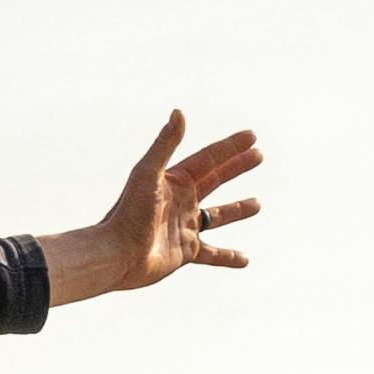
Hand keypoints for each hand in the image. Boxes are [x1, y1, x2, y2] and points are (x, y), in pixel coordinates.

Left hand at [43, 109, 263, 306]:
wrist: (115, 255)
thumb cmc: (128, 214)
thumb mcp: (147, 174)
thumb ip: (165, 144)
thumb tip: (179, 112)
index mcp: (173, 181)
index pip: (208, 159)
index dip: (230, 147)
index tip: (252, 136)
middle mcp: (180, 202)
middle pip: (214, 180)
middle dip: (236, 167)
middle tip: (259, 155)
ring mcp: (183, 227)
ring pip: (216, 217)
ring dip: (236, 210)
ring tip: (257, 204)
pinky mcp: (184, 253)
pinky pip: (213, 254)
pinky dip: (229, 257)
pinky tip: (245, 260)